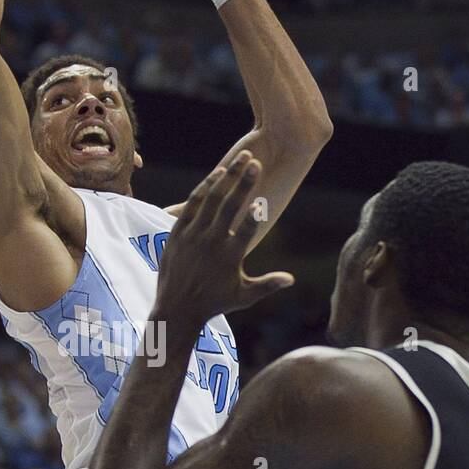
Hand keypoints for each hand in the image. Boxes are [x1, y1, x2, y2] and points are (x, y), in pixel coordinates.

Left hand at [154, 151, 293, 328]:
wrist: (177, 308)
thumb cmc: (214, 303)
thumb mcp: (244, 297)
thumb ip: (268, 284)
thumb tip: (291, 279)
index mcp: (230, 257)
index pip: (246, 232)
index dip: (255, 217)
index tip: (262, 202)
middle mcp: (211, 243)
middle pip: (229, 206)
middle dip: (243, 182)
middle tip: (256, 161)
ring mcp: (193, 235)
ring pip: (211, 199)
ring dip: (227, 177)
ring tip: (241, 159)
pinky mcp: (178, 231)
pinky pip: (193, 203)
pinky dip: (205, 187)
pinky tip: (218, 174)